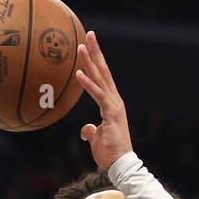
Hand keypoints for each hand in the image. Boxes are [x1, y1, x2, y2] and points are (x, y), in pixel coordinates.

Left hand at [76, 31, 133, 170]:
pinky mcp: (111, 114)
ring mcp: (114, 106)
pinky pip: (97, 95)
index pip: (103, 78)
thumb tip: (84, 130)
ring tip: (80, 47)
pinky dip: (88, 84)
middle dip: (96, 52)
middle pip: (103, 71)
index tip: (89, 45)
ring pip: (100, 79)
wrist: (120, 165)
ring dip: (90, 62)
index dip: (96, 61)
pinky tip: (78, 74)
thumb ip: (90, 130)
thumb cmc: (109, 153)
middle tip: (89, 34)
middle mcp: (114, 101)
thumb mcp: (96, 138)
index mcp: (111, 104)